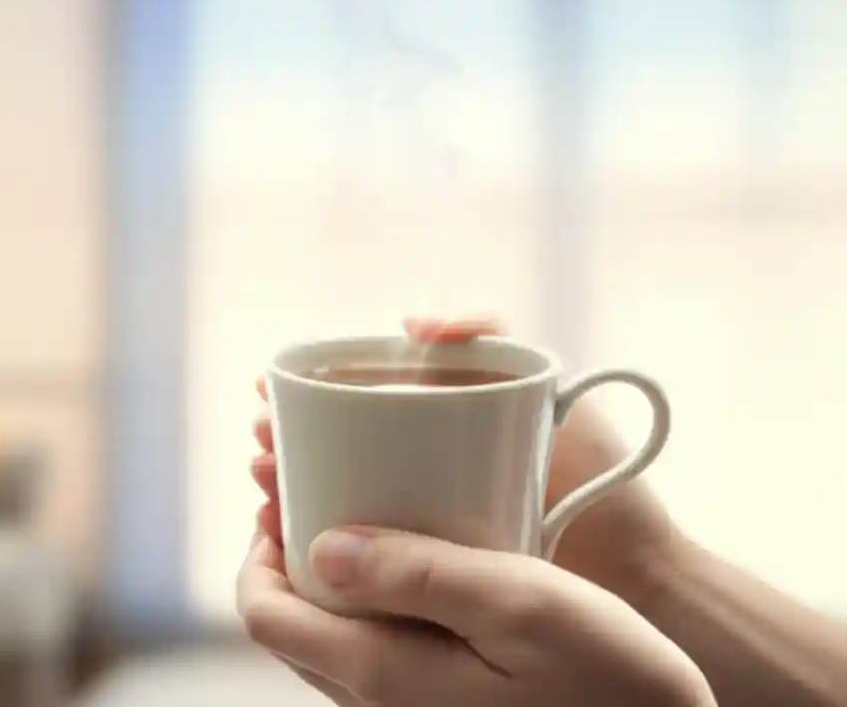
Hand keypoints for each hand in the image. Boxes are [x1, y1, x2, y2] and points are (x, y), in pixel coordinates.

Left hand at [238, 526, 713, 705]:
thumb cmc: (608, 680)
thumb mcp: (518, 603)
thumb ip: (414, 572)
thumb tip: (319, 546)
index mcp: (379, 673)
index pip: (262, 612)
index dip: (258, 549)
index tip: (291, 496)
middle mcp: (376, 706)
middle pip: (288, 626)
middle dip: (290, 557)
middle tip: (329, 494)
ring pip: (329, 643)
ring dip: (332, 583)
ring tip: (379, 524)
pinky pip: (375, 659)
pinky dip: (374, 610)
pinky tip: (427, 575)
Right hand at [251, 316, 681, 605]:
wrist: (637, 575)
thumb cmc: (595, 474)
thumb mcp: (542, 389)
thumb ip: (488, 335)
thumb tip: (410, 320)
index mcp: (437, 421)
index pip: (349, 398)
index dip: (301, 393)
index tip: (265, 394)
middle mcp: (417, 469)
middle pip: (329, 448)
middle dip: (282, 442)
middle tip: (258, 442)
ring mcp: (417, 522)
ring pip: (331, 499)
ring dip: (286, 489)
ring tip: (265, 485)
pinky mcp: (421, 572)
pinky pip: (355, 554)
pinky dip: (314, 544)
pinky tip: (287, 537)